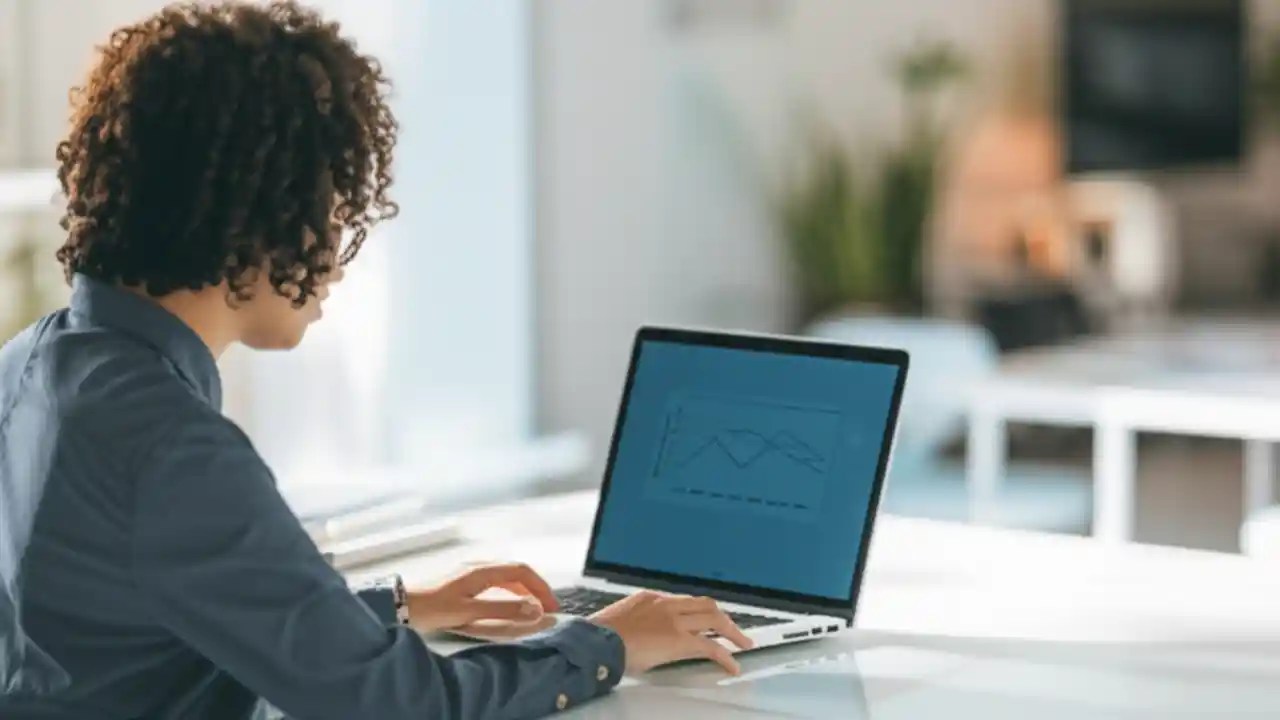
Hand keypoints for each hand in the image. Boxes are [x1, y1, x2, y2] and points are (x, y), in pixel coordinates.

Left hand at [406, 562, 560, 635]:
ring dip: (523, 590)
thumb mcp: (469, 611)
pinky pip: (495, 582)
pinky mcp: (463, 581)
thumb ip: (502, 610)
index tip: (552, 607)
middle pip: (516, 571)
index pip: (523, 571)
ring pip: (506, 576)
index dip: (541, 587)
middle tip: (546, 609)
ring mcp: (470, 572)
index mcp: (483, 570)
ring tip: (532, 608)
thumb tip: (534, 610)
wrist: (400, 603)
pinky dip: (510, 592)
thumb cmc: (432, 607)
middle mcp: (479, 566)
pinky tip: (507, 604)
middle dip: (535, 588)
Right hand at [589, 591, 753, 674]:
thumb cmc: (600, 636)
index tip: (708, 620)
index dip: (700, 612)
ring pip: (715, 619)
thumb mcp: (620, 620)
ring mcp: (675, 621)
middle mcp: (666, 604)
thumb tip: (641, 636)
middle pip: (706, 605)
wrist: (597, 641)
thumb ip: (636, 623)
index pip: (684, 601)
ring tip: (742, 644)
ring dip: (732, 632)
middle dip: (723, 617)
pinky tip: (732, 665)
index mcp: (651, 598)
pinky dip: (726, 656)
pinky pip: (711, 646)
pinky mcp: (679, 640)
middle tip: (733, 630)